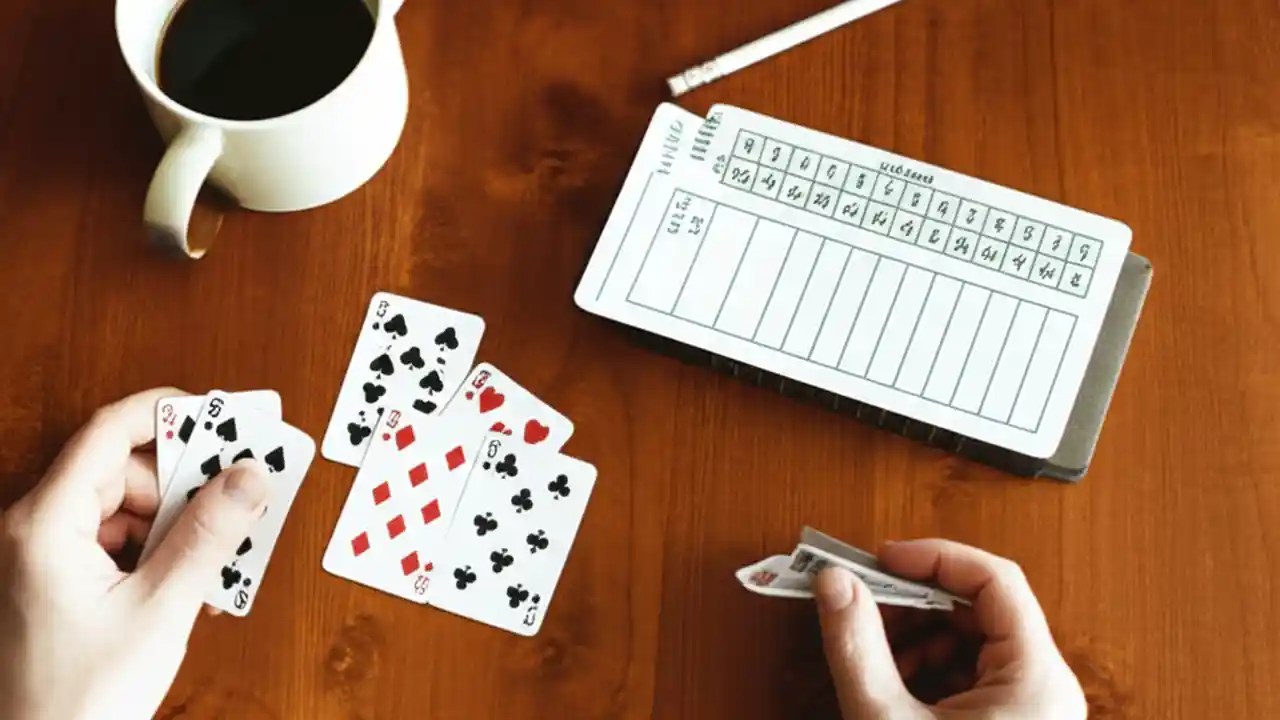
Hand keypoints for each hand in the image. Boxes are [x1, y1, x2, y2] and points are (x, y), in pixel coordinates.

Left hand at [0, 388, 271, 719]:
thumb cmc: (78, 698)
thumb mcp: (160, 609)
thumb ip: (208, 536)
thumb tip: (247, 477)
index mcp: (46, 523)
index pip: (110, 432)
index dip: (172, 415)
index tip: (227, 417)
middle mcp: (36, 528)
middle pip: (125, 471)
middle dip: (187, 488)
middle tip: (238, 504)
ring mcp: (45, 554)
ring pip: (128, 508)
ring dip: (179, 529)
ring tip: (216, 567)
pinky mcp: (58, 579)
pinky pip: (119, 542)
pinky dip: (159, 555)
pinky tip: (190, 588)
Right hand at [814, 539, 1085, 718]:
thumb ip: (857, 645)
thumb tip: (833, 583)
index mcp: (1035, 677)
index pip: (994, 579)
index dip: (935, 557)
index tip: (881, 558)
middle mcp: (1048, 687)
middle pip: (984, 608)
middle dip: (918, 602)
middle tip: (863, 600)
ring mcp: (1036, 710)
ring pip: (977, 642)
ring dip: (921, 636)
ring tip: (878, 656)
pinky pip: (977, 676)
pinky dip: (934, 669)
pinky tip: (899, 688)